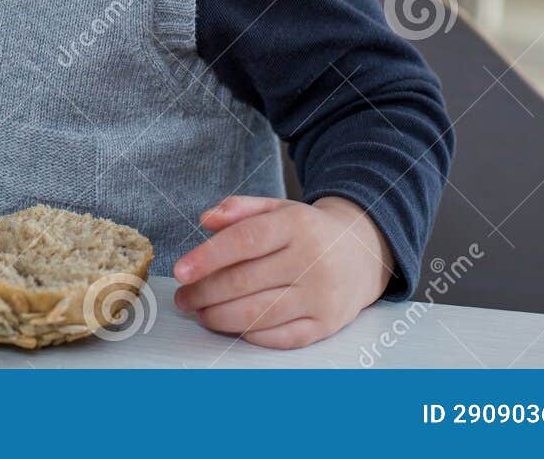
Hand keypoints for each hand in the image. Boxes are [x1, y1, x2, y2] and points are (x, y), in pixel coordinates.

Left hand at [171, 195, 393, 348]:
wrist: (363, 253)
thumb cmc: (309, 231)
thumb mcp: (278, 208)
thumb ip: (239, 209)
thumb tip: (204, 220)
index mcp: (297, 225)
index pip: (245, 240)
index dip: (208, 257)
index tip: (180, 271)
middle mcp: (312, 261)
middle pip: (246, 281)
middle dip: (205, 292)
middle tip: (182, 297)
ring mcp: (321, 296)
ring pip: (259, 313)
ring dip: (219, 316)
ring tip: (199, 312)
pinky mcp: (326, 324)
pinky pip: (280, 336)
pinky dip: (249, 334)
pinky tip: (230, 326)